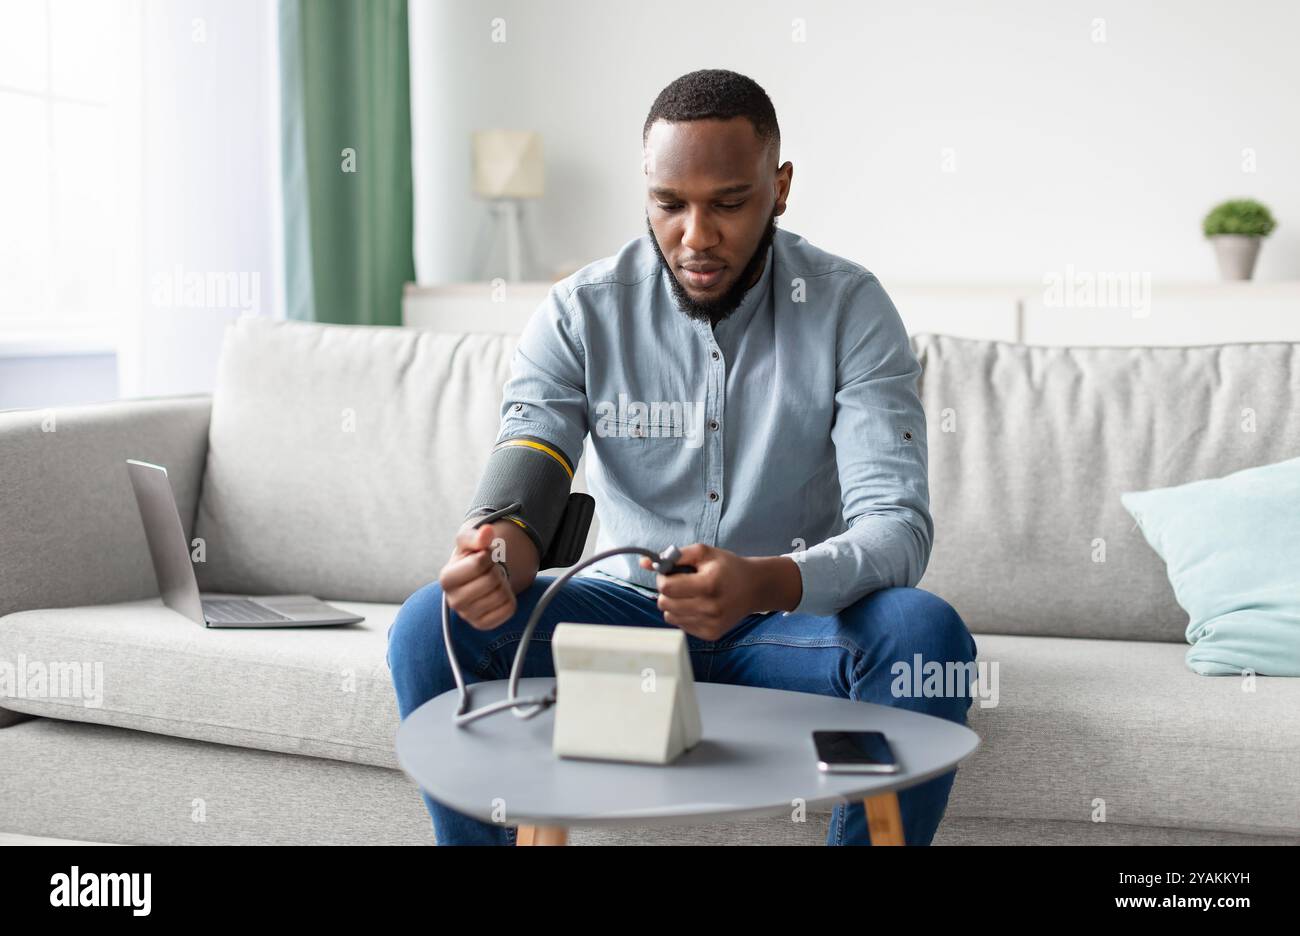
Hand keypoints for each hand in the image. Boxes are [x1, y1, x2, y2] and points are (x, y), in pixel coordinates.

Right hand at [439, 523, 515, 630]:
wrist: (474, 578)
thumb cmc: (470, 559)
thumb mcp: (469, 543)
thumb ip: (476, 536)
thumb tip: (487, 532)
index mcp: (446, 579)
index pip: (480, 563)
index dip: (488, 556)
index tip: (482, 558)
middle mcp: (453, 601)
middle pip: (492, 580)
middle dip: (495, 570)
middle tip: (489, 571)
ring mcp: (468, 616)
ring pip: (502, 596)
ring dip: (503, 584)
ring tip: (492, 583)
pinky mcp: (483, 625)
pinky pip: (509, 610)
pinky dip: (509, 599)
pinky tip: (496, 595)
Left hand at [639, 544, 798, 640]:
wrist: (754, 588)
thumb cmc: (727, 567)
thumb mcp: (704, 553)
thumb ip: (673, 555)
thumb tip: (644, 562)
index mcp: (709, 584)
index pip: (666, 588)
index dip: (663, 578)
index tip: (671, 573)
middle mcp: (710, 608)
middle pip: (665, 603)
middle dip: (667, 591)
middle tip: (680, 583)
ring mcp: (711, 624)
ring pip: (670, 616)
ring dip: (674, 604)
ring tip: (690, 594)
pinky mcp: (711, 635)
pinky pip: (681, 626)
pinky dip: (684, 615)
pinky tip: (698, 605)